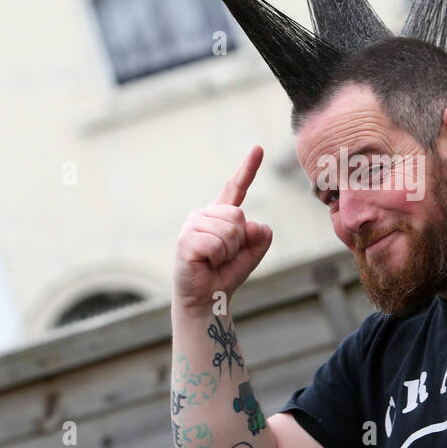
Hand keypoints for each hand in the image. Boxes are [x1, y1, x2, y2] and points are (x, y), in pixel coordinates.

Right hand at [173, 145, 272, 312]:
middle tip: (225, 256)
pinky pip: (216, 243)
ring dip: (228, 251)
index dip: (248, 168)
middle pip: (238, 215)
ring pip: (229, 230)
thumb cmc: (226, 274)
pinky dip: (217, 258)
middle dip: (239, 241)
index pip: (236, 187)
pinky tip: (205, 262)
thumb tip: (254, 224)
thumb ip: (261, 237)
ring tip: (214, 260)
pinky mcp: (185, 240)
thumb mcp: (252, 254)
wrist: (207, 299)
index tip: (258, 148)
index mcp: (221, 214)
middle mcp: (204, 214)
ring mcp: (192, 225)